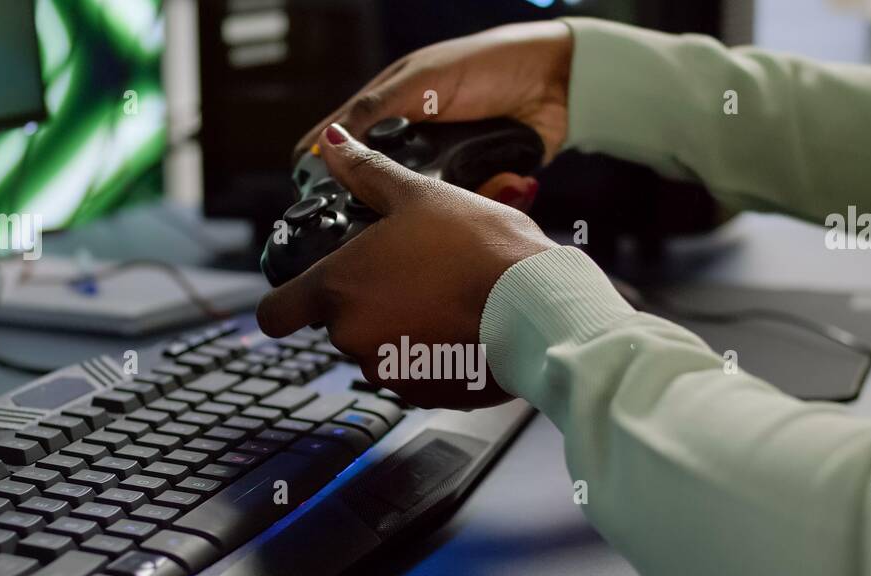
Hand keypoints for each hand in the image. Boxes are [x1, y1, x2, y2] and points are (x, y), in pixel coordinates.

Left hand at [258, 124, 556, 408]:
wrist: (537, 308)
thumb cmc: (480, 249)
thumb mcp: (420, 196)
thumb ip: (367, 174)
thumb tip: (332, 144)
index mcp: (337, 288)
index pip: (275, 314)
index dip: (285, 303)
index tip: (301, 293)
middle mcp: (351, 336)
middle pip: (337, 325)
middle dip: (366, 304)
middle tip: (411, 274)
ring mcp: (387, 372)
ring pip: (377, 350)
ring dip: (399, 329)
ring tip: (444, 297)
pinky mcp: (423, 394)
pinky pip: (414, 372)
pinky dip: (429, 354)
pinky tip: (461, 326)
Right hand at [293, 21, 573, 210]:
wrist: (561, 81)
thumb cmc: (492, 64)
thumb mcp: (427, 80)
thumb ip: (378, 108)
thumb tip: (329, 141)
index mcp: (392, 106)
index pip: (344, 141)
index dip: (325, 167)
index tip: (309, 196)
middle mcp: (416, 139)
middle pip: (383, 182)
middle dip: (384, 200)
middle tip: (379, 216)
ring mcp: (448, 164)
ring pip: (425, 202)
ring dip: (437, 207)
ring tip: (447, 202)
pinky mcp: (479, 183)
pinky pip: (467, 205)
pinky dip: (482, 200)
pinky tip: (498, 186)